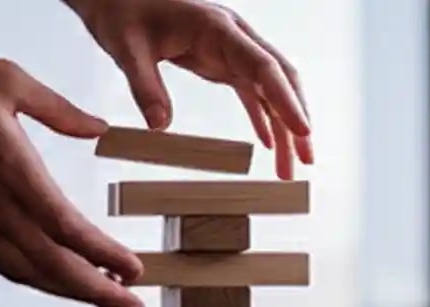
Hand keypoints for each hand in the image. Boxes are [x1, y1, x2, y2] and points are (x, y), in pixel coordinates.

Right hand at [0, 58, 144, 306]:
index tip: (136, 270)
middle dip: (100, 293)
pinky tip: (58, 279)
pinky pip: (5, 266)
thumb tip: (100, 127)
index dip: (106, 256)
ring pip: (31, 275)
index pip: (69, 230)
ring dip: (72, 292)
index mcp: (12, 174)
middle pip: (56, 268)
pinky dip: (38, 280)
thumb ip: (58, 108)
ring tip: (106, 299)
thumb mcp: (6, 79)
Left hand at [69, 0, 312, 179]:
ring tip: (287, 168)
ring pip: (269, 89)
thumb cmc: (123, 11)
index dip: (286, 99)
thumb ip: (144, 86)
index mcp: (218, 28)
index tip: (303, 130)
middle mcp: (234, 37)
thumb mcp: (126, 48)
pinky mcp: (221, 61)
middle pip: (279, 79)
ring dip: (283, 126)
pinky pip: (250, 91)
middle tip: (306, 160)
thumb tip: (159, 126)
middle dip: (296, 119)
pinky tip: (269, 144)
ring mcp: (230, 49)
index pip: (263, 66)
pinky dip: (262, 117)